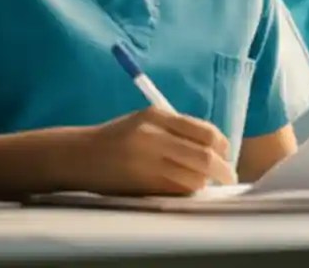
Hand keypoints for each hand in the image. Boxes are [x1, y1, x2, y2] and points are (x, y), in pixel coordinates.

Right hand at [72, 107, 237, 195]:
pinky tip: (182, 187)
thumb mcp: (145, 122)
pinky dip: (186, 191)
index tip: (225, 154)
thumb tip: (215, 147)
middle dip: (223, 170)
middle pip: (204, 157)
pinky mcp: (141, 184)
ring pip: (193, 178)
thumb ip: (177, 129)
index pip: (204, 132)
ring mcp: (147, 162)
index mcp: (155, 116)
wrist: (80, 156)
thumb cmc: (118, 138)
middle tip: (228, 176)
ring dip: (203, 182)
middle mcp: (153, 137)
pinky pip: (176, 191)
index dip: (222, 146)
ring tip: (200, 182)